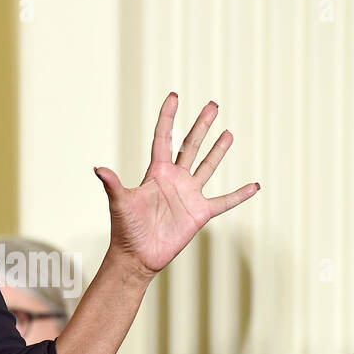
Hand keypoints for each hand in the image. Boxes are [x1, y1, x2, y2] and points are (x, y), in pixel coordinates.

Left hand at [94, 95, 258, 279]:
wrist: (137, 256)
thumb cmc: (125, 229)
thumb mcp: (120, 203)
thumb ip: (113, 184)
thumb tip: (98, 168)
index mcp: (156, 172)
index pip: (163, 138)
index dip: (168, 117)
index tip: (174, 96)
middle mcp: (174, 179)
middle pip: (190, 145)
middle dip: (202, 125)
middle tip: (213, 105)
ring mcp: (189, 195)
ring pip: (207, 166)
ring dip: (218, 150)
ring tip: (228, 133)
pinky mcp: (200, 213)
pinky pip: (224, 201)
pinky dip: (239, 195)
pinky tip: (254, 186)